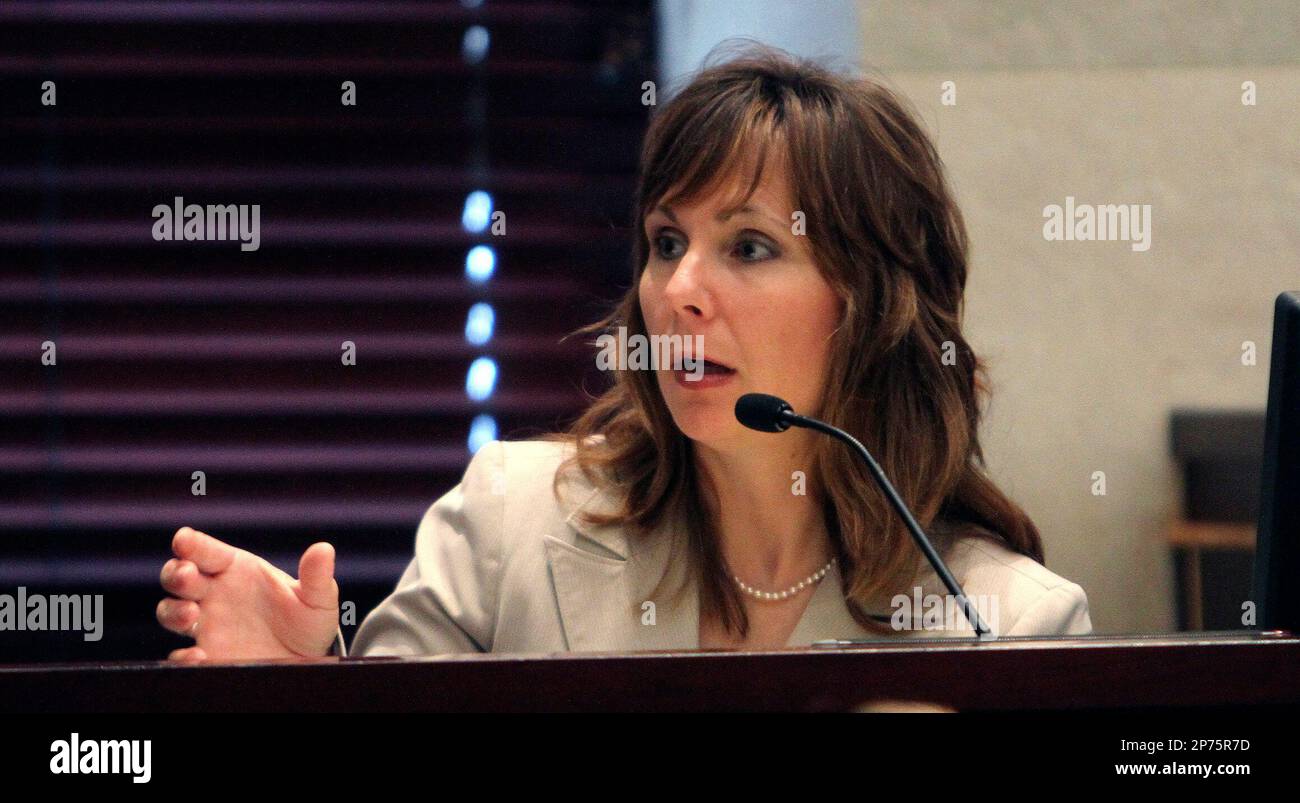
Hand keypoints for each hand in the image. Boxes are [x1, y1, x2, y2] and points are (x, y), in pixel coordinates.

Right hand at [157, 526, 339, 662]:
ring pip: (171, 610)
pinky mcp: (206, 654)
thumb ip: (317, 577)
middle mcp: (215, 593)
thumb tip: (324, 549)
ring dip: (173, 610)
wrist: (305, 661)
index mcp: (237, 570)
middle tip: (187, 576)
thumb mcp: (318, 600)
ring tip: (190, 614)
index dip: (192, 543)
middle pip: (179, 576)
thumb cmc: (308, 622)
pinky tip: (198, 655)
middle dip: (176, 573)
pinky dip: (183, 654)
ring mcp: (206, 623)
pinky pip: (182, 653)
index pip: (208, 551)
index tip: (183, 539)